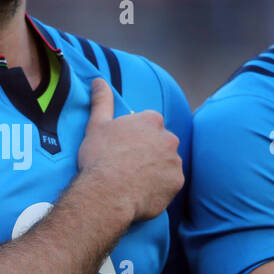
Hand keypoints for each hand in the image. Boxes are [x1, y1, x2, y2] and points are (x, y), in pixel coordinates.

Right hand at [77, 77, 183, 223]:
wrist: (107, 193)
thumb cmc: (100, 157)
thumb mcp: (97, 125)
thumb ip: (102, 100)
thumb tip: (99, 80)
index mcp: (151, 120)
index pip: (150, 123)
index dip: (136, 136)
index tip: (124, 147)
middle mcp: (168, 138)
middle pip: (161, 143)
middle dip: (150, 152)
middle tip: (128, 165)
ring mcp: (175, 161)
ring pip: (167, 163)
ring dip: (156, 170)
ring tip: (134, 181)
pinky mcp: (177, 182)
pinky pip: (170, 183)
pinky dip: (160, 187)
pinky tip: (142, 192)